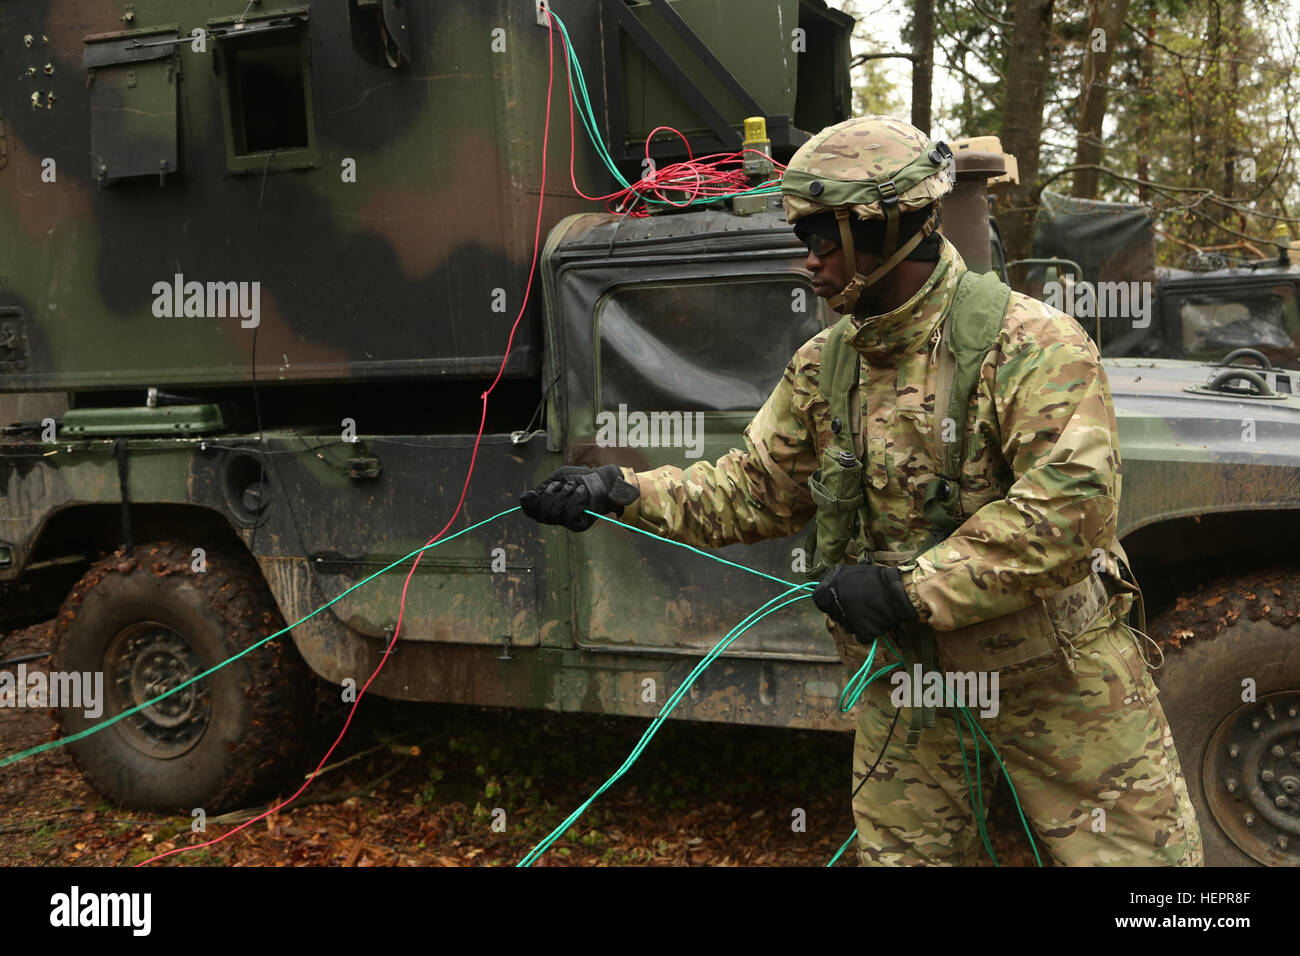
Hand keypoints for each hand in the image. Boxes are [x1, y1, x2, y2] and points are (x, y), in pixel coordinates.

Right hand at [519, 464, 638, 531]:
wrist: (604, 481)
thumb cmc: (582, 478)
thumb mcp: (559, 477)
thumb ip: (543, 487)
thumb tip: (524, 497)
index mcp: (548, 505)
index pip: (530, 511)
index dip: (528, 504)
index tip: (529, 494)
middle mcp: (555, 516)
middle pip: (541, 514)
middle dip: (548, 496)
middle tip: (560, 484)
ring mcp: (566, 522)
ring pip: (554, 514)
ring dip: (564, 495)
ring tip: (574, 486)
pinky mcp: (578, 525)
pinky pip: (569, 516)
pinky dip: (575, 500)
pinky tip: (581, 491)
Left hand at [813, 563, 918, 643]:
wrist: (898, 591)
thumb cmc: (877, 579)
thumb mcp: (852, 571)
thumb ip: (836, 580)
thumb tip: (825, 587)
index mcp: (834, 587)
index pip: (819, 600)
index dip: (827, 601)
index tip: (836, 600)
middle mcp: (838, 603)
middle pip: (834, 615)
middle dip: (843, 612)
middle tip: (859, 604)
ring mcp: (850, 618)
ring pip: (847, 626)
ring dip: (855, 622)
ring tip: (869, 610)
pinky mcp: (863, 631)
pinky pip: (861, 635)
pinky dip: (868, 631)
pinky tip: (876, 619)